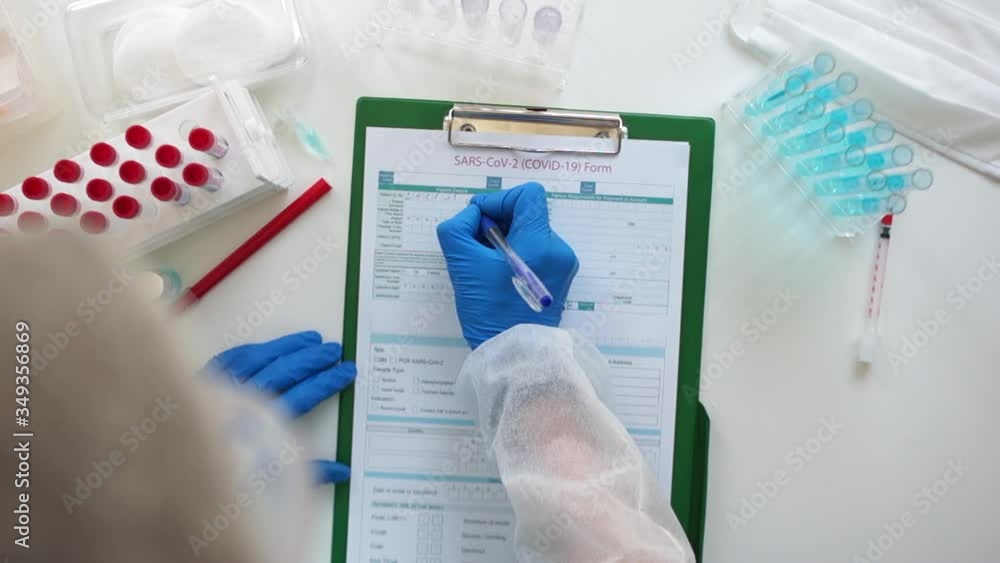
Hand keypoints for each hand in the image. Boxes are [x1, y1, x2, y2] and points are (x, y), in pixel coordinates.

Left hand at [206, 331, 355, 483]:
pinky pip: (234, 357)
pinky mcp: (205, 380)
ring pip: (261, 358)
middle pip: (285, 372)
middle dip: (313, 360)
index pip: (303, 396)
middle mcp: (242, 401)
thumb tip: (343, 471)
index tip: (346, 372)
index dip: (327, 383)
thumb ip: (307, 471)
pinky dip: (256, 349)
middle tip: (336, 351)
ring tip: (312, 339)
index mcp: (262, 424)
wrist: (171, 461)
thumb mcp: (272, 479)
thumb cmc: (223, 473)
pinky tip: (271, 347)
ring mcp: (222, 385)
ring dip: (289, 347)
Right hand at [437, 182, 578, 348]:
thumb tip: (473, 216)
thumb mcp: (463, 265)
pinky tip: (499, 277)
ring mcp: (562, 267)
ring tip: (486, 265)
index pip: (528, 195)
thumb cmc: (490, 312)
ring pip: (530, 234)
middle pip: (527, 214)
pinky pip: (536, 254)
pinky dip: (515, 256)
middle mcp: (558, 250)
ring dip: (505, 241)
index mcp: (540, 243)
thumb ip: (459, 228)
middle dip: (498, 224)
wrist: (513, 355)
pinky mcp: (558, 281)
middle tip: (477, 246)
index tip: (480, 222)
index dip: (499, 200)